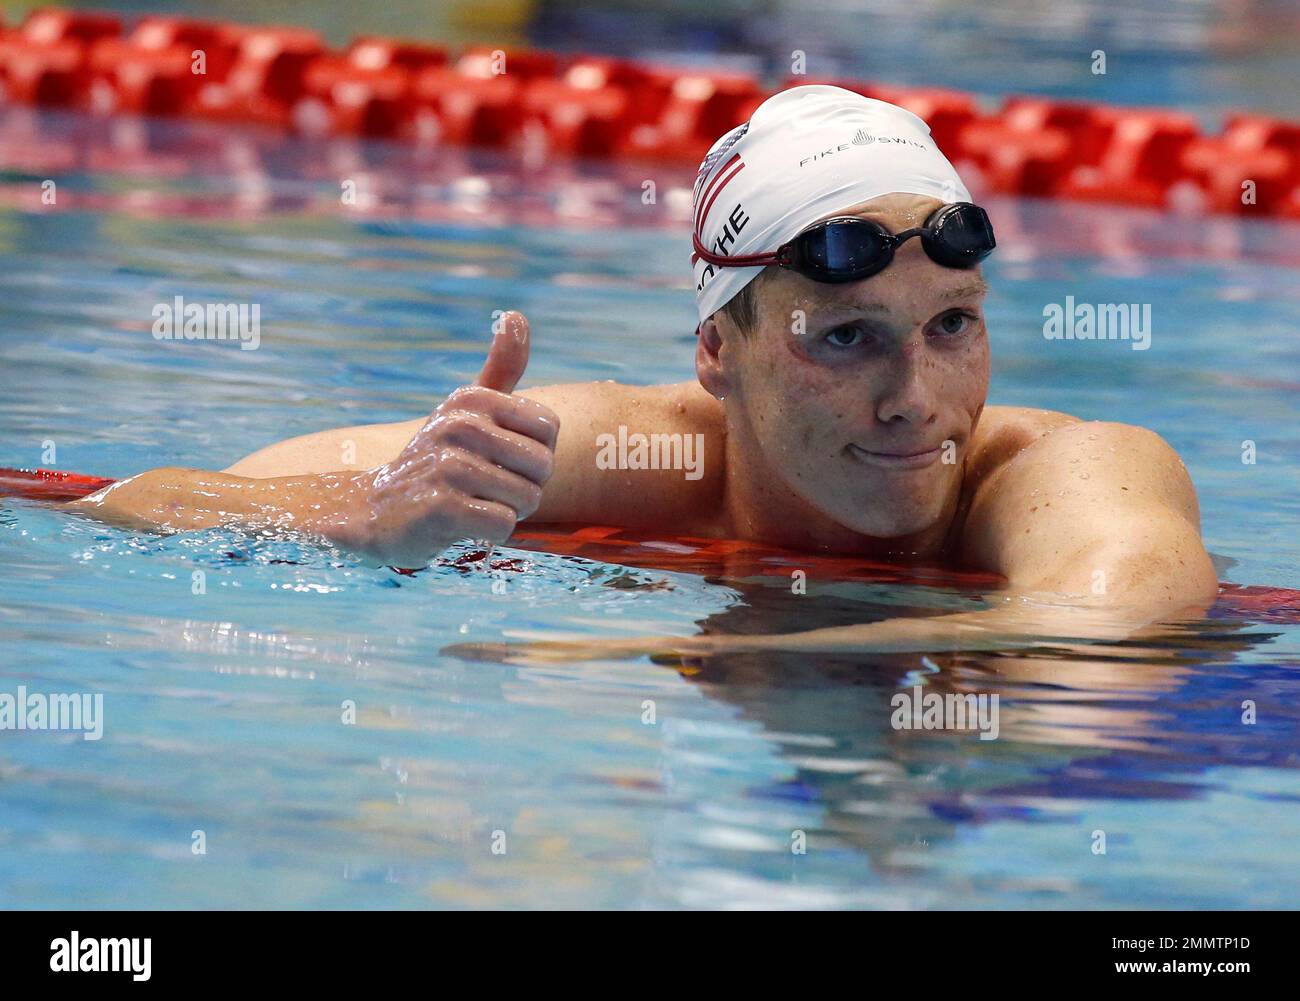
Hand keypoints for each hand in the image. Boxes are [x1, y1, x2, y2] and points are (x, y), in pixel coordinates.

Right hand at [331, 311, 558, 567]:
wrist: (372, 511)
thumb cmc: (437, 461)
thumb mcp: (466, 410)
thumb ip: (499, 368)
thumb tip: (515, 314)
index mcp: (471, 398)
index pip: (549, 429)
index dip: (534, 454)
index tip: (497, 458)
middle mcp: (458, 425)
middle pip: (543, 467)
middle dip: (524, 488)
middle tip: (483, 488)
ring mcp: (448, 466)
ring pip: (527, 499)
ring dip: (506, 511)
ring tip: (470, 504)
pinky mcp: (441, 508)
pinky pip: (503, 524)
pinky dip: (489, 533)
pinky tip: (459, 524)